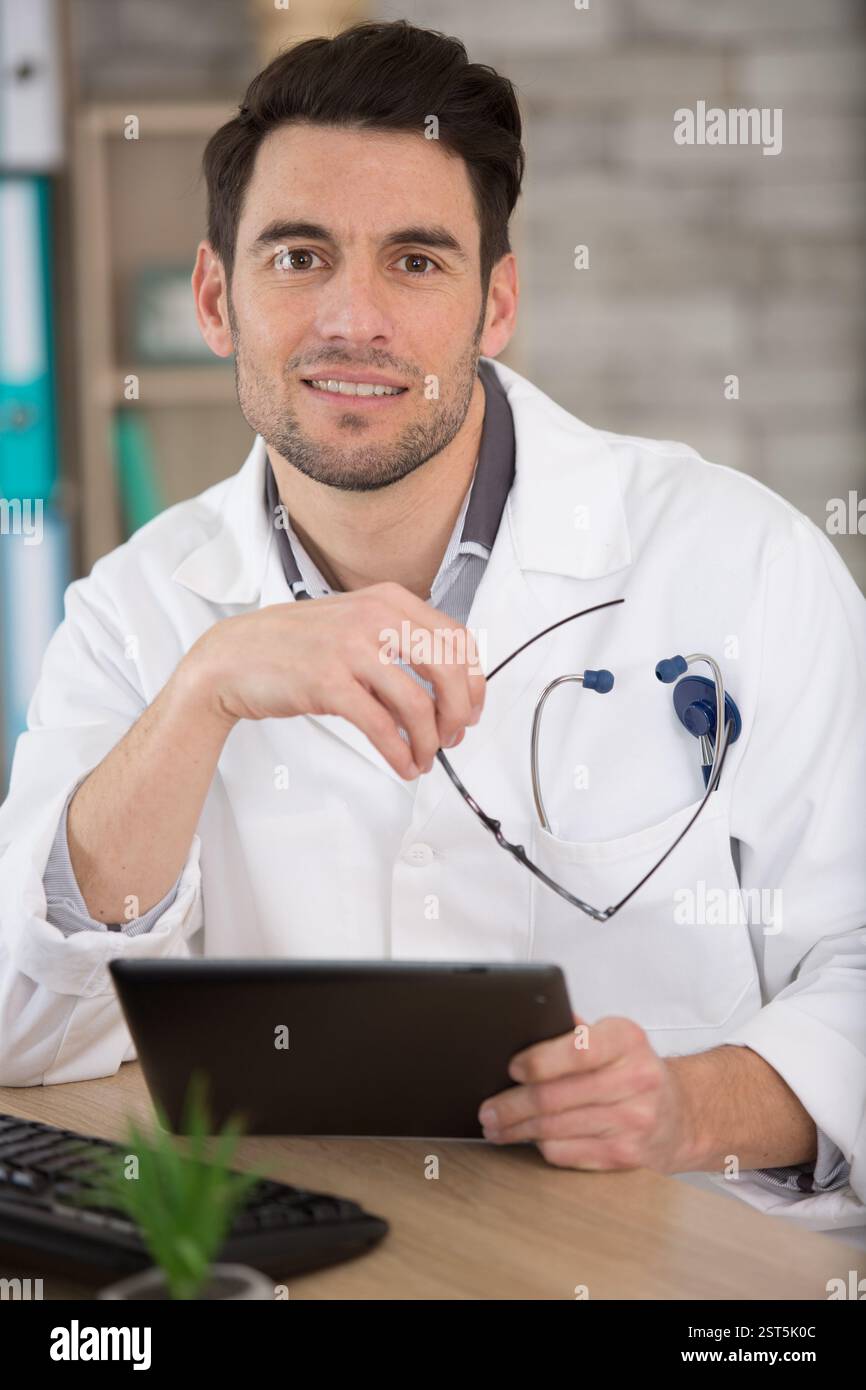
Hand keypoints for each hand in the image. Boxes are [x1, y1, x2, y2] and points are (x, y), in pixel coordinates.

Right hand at [183, 581, 485, 779]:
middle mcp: (375, 617)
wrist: (233, 658)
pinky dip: (401, 752)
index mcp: (388, 600)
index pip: (456, 639)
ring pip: (418, 704)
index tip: (472, 708)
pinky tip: (403, 764)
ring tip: (424, 758)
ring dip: (429, 741)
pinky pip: (382, 726)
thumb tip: (449, 686)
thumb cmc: (295, 646)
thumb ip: (399, 642)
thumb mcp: (355, 624)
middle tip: (451, 737)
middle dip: (457, 713)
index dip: (474, 681)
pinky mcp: (329, 683)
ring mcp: (351, 648)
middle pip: (447, 670)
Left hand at [478, 1015, 693, 1173]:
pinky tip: (530, 1140)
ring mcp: (633, 1121)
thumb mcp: (613, 1038)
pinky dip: (541, 1146)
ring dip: (517, 1129)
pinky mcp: (626, 1156)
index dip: (539, 1061)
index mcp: (627, 1040)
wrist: (682, 1114)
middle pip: (556, 1096)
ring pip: (556, 1128)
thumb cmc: (633, 1070)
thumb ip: (574, 1032)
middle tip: (487, 1109)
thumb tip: (522, 1028)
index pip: (578, 1049)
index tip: (511, 1068)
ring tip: (497, 1127)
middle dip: (511, 1104)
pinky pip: (567, 1153)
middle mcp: (636, 1079)